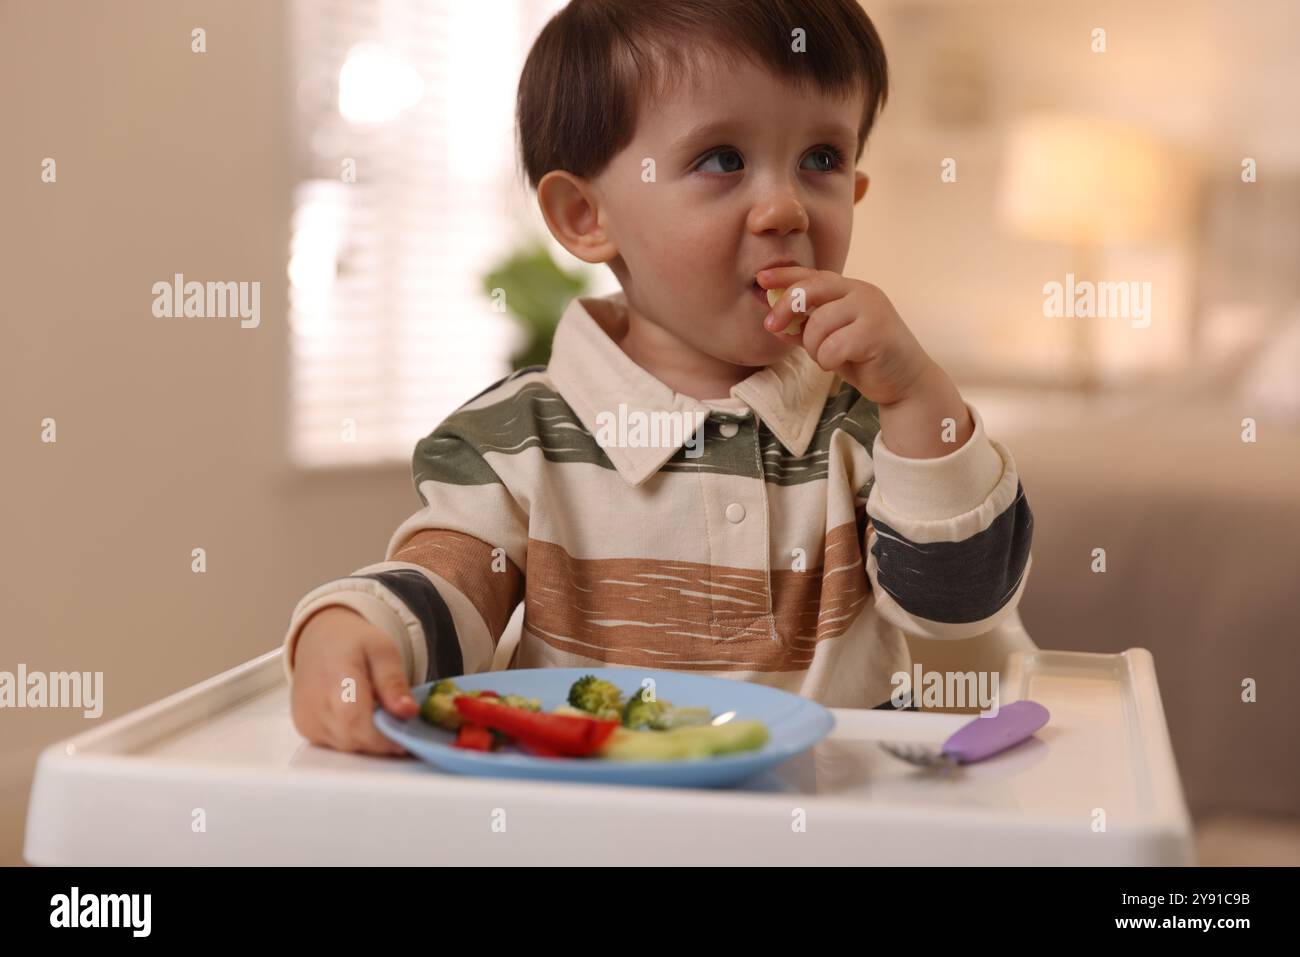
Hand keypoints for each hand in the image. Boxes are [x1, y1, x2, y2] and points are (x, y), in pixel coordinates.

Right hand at [290, 605, 417, 755]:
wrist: (319, 640)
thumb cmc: (352, 644)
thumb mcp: (383, 652)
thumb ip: (394, 683)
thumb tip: (408, 712)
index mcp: (334, 679)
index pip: (355, 721)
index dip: (384, 736)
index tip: (406, 735)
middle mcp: (314, 704)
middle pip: (354, 739)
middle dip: (382, 739)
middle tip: (398, 723)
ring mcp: (306, 720)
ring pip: (347, 747)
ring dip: (369, 740)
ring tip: (380, 715)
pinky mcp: (305, 729)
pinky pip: (337, 745)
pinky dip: (354, 738)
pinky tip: (361, 719)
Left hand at [757, 266, 932, 406]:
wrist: (904, 382)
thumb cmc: (865, 359)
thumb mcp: (830, 339)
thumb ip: (807, 327)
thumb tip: (774, 322)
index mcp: (851, 290)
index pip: (814, 275)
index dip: (786, 275)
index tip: (761, 280)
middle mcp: (862, 293)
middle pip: (811, 289)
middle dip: (785, 308)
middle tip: (771, 327)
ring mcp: (872, 310)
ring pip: (818, 323)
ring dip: (814, 348)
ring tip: (827, 358)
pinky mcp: (876, 333)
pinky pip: (832, 346)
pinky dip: (828, 361)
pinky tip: (840, 364)